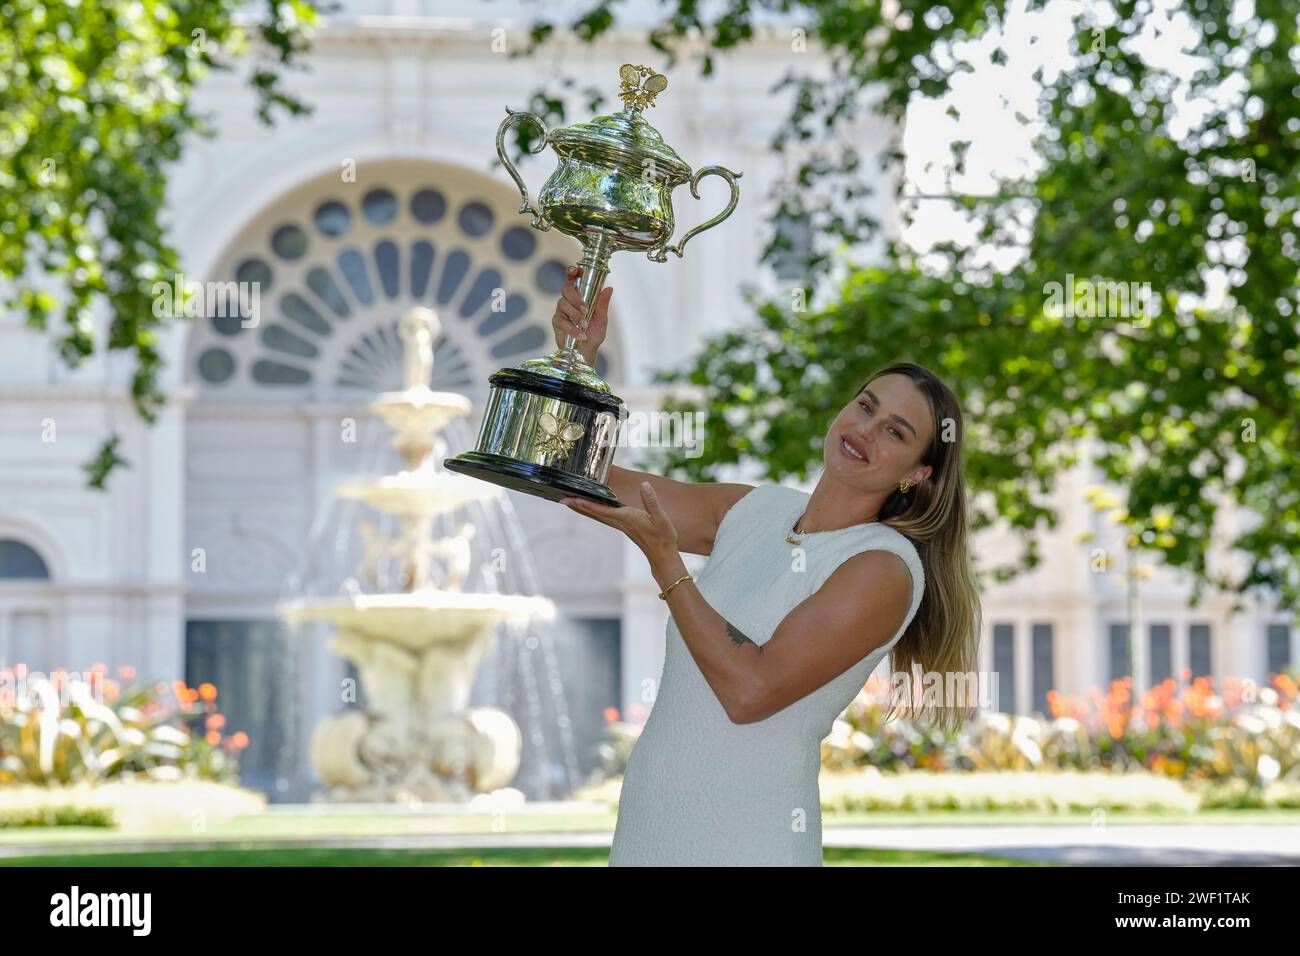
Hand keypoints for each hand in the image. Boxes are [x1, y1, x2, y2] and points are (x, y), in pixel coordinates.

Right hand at [552, 265, 611, 365]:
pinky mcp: (557, 323)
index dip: (572, 272)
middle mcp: (569, 301)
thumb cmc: (593, 334)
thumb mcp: (602, 319)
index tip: (575, 270)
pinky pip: (561, 321)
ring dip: (574, 314)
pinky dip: (572, 328)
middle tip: (585, 308)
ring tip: (584, 324)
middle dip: (575, 297)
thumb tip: (609, 289)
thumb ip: (602, 304)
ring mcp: (561, 311)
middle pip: (565, 289)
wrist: (586, 352)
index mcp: (580, 296)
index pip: (573, 280)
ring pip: (562, 304)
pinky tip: (580, 334)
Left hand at [560, 481, 678, 568]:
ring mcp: (621, 525)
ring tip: (570, 502)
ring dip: (583, 508)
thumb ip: (652, 502)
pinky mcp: (624, 526)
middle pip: (594, 513)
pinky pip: (604, 516)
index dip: (586, 504)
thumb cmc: (663, 538)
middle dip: (578, 506)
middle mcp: (620, 522)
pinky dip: (594, 510)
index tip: (572, 499)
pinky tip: (591, 507)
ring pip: (597, 515)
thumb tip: (645, 485)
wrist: (663, 556)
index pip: (602, 509)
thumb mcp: (661, 518)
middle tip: (562, 499)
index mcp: (627, 518)